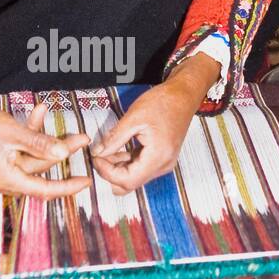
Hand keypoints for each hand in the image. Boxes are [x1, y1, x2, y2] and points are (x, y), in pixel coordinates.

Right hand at [0, 72, 90, 197]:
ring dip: (44, 139)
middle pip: (40, 169)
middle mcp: (3, 180)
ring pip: (30, 158)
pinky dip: (28, 135)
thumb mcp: (12, 132)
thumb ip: (39, 144)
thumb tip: (64, 154)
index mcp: (7, 179)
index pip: (45, 189)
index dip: (68, 187)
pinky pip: (19, 151)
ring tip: (56, 117)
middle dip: (60, 151)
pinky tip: (38, 113)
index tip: (87, 182)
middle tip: (81, 137)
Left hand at [91, 53, 219, 194]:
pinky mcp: (162, 159)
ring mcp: (163, 163)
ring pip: (135, 177)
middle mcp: (163, 165)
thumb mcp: (133, 118)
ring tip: (104, 152)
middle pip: (131, 183)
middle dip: (111, 174)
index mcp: (158, 157)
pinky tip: (116, 150)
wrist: (183, 95)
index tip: (95, 158)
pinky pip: (141, 169)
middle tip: (97, 156)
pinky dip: (127, 163)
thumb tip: (98, 153)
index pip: (128, 180)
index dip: (107, 173)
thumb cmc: (162, 102)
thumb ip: (114, 138)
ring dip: (117, 169)